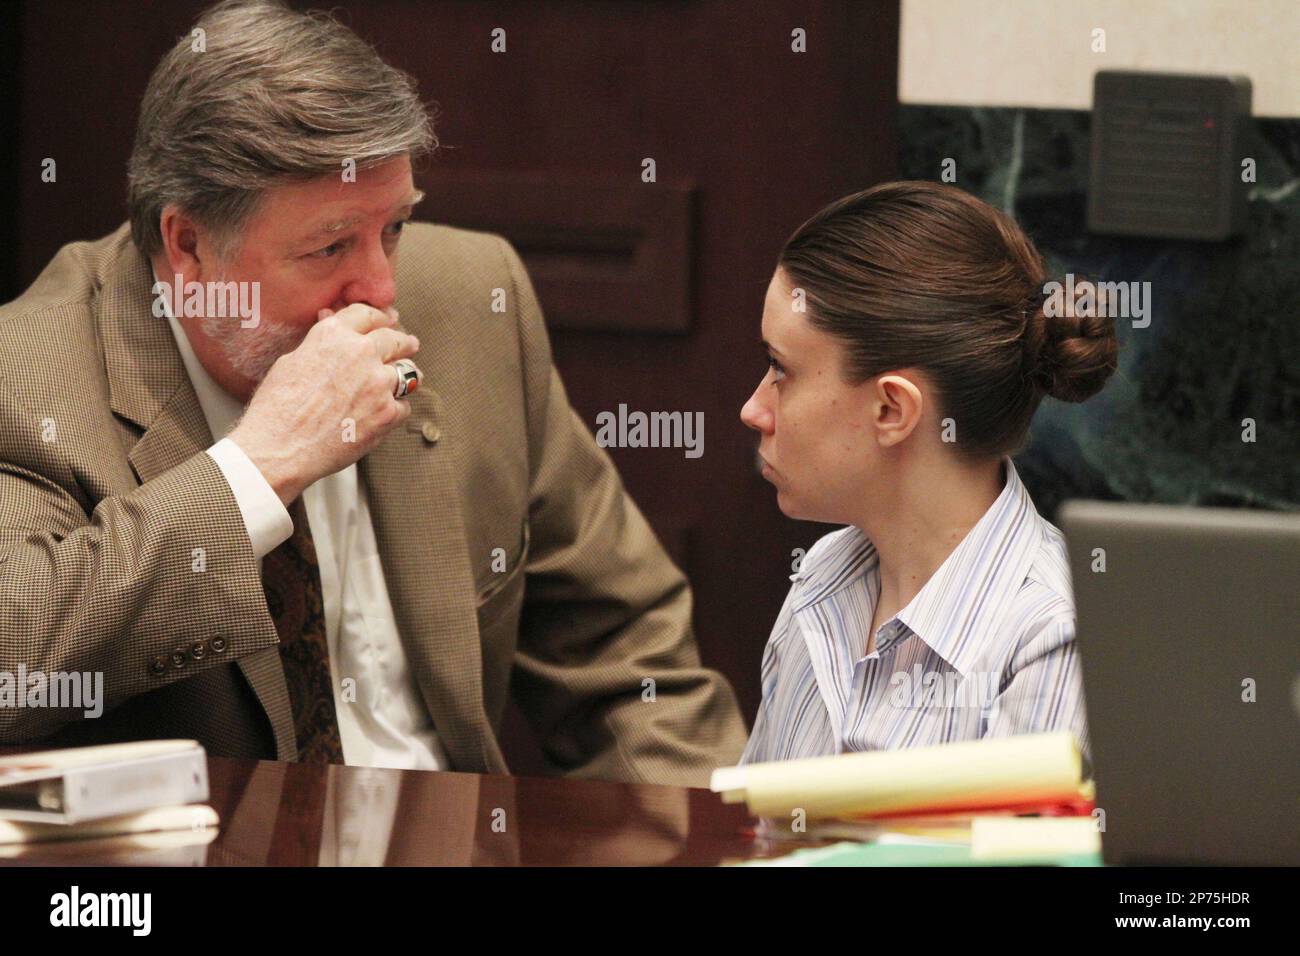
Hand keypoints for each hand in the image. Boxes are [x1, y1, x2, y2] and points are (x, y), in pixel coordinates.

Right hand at [229, 304, 420, 505]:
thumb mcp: (292, 361)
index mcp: (334, 335)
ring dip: (407, 374)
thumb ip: (321, 344)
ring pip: (408, 372)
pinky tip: (388, 412)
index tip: (388, 320)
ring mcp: (378, 383)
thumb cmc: (277, 408)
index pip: (368, 314)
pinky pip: (404, 406)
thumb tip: (333, 328)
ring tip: (412, 377)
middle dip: (403, 342)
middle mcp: (361, 353)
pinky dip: (397, 409)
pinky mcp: (387, 413)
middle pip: (395, 339)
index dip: (380, 317)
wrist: (280, 447)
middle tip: (409, 344)